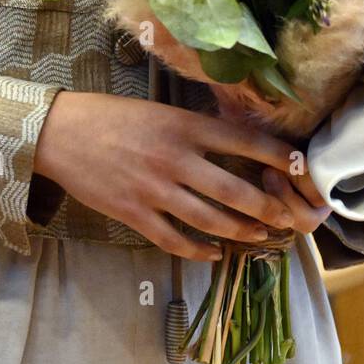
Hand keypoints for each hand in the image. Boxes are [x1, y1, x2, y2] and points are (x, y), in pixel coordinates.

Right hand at [34, 91, 331, 262]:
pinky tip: (214, 253)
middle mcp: (175, 158)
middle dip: (268, 208)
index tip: (302, 168)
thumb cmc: (112, 116)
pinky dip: (199, 250)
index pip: (244, 142)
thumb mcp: (160, 111)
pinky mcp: (134, 214)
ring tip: (258, 235)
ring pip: (211, 220)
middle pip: (235, 191)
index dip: (278, 158)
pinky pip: (175, 239)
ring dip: (240, 231)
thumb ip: (194, 128)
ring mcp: (155, 189)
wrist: (61, 132)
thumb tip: (235, 144)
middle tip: (287, 218)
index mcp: (184, 126)